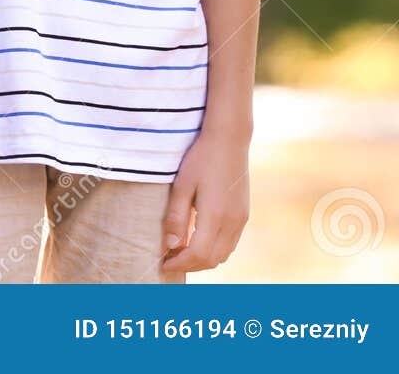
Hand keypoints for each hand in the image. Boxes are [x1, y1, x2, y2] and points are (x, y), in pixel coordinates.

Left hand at [160, 128, 249, 272]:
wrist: (229, 141)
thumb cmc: (200, 159)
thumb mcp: (181, 186)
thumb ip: (176, 217)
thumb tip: (169, 246)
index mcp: (216, 216)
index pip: (198, 254)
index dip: (180, 263)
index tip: (163, 264)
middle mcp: (233, 222)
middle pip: (212, 260)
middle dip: (189, 265)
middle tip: (168, 259)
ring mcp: (241, 220)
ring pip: (223, 255)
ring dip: (202, 260)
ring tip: (179, 252)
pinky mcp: (244, 215)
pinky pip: (230, 244)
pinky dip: (213, 250)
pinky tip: (197, 241)